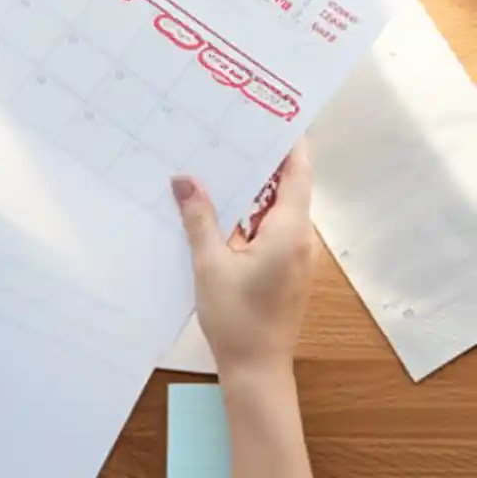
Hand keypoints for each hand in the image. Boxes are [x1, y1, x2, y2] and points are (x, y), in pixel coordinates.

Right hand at [172, 141, 317, 374]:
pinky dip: (250, 217)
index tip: (274, 116)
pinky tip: (221, 213)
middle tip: (231, 135)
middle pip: (287, 188)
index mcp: (289, 232)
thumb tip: (184, 178)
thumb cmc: (237, 319)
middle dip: (261, 163)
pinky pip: (271, 231)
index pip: (296, 174)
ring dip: (252, 192)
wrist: (256, 369)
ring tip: (219, 168)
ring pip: (276, 211)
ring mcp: (296, 256)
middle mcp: (301, 240)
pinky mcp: (286, 270)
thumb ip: (199, 217)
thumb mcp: (210, 264)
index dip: (288, 144)